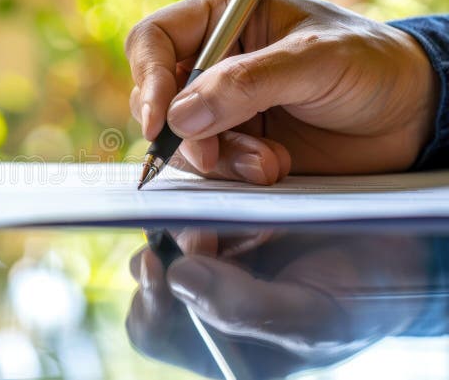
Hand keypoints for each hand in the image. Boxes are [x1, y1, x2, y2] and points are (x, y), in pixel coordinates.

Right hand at [126, 0, 437, 184]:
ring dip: (219, 158)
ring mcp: (222, 108)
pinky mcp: (236, 146)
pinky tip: (275, 166)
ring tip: (270, 162)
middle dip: (185, 131)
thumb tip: (181, 116)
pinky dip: (234, 173)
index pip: (155, 41)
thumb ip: (248, 83)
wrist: (409, 118)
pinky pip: (209, 166)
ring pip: (182, 140)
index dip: (148, 79)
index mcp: (224, 18)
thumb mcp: (313, 61)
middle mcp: (214, 63)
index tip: (159, 120)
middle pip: (159, 97)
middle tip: (213, 153)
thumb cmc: (370, 66)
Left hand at [126, 231, 430, 377]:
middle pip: (153, 278)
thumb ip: (242, 308)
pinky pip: (195, 207)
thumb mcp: (311, 317)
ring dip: (188, 222)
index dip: (148, 301)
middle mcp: (206, 305)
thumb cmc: (357, 300)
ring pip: (169, 236)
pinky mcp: (226, 226)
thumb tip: (176, 276)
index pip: (153, 328)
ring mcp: (214, 263)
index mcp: (218, 345)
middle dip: (169, 253)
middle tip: (203, 234)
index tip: (154, 262)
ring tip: (227, 220)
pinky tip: (244, 204)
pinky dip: (209, 199)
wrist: (394, 259)